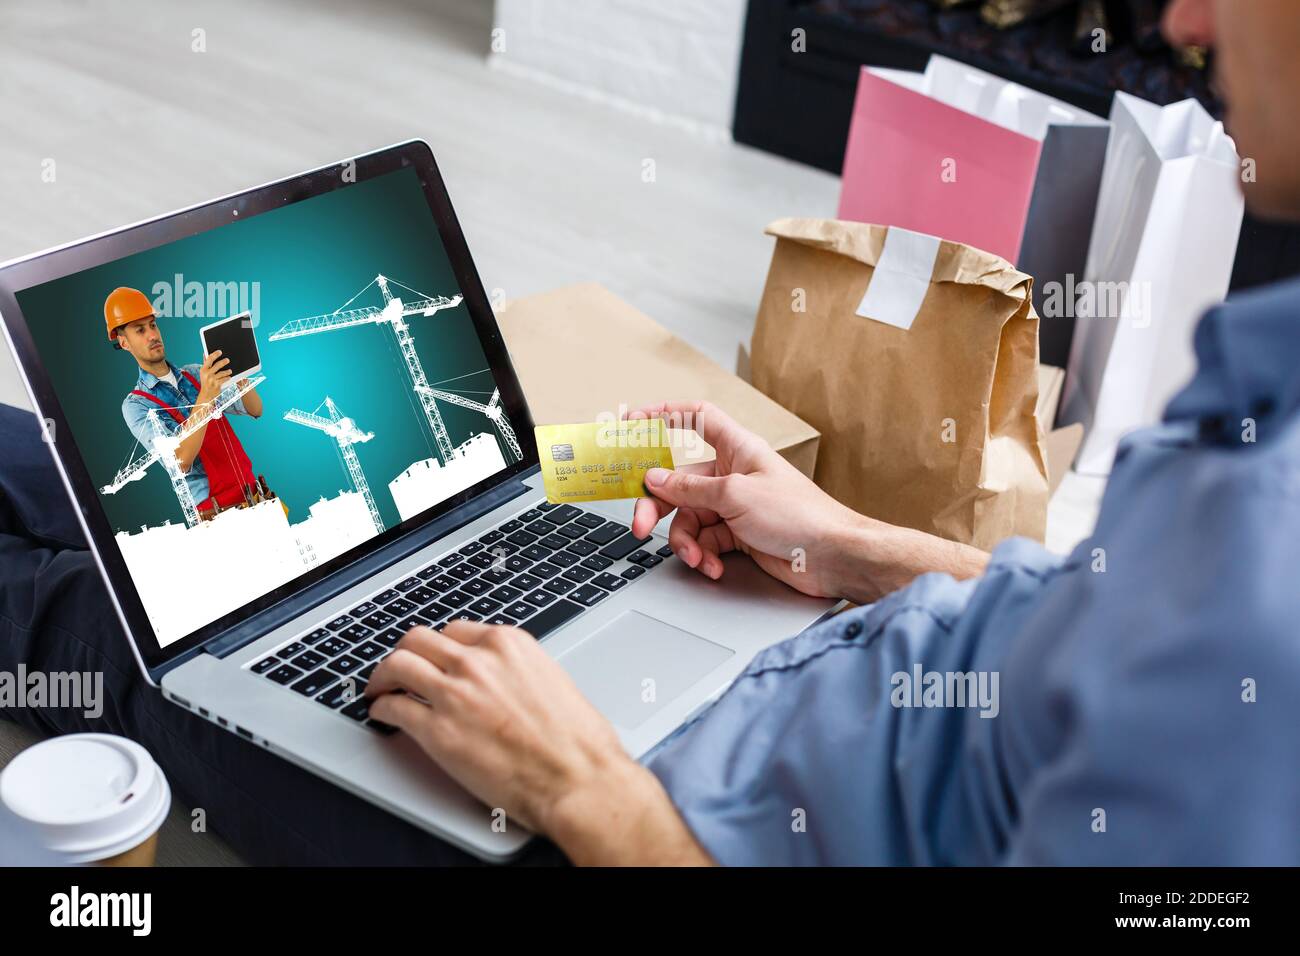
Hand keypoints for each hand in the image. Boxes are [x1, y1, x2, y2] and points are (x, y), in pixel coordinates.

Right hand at [197, 350, 231, 404]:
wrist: (206, 394)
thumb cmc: (206, 381)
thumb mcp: (203, 372)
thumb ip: (205, 363)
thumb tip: (205, 353)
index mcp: (203, 369)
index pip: (209, 359)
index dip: (215, 354)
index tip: (220, 351)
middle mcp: (207, 374)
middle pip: (217, 365)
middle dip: (223, 362)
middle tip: (228, 360)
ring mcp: (212, 379)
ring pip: (222, 373)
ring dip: (227, 371)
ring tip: (230, 371)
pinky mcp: (217, 384)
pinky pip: (224, 379)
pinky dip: (227, 377)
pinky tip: (229, 377)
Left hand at [367, 621, 714, 863]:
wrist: (578, 777)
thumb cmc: (576, 740)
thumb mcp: (550, 680)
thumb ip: (516, 671)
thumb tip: (499, 679)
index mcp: (508, 645)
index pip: (455, 631)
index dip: (438, 647)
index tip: (433, 658)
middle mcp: (478, 661)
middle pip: (418, 640)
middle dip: (403, 653)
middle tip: (397, 669)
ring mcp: (455, 693)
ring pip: (398, 665)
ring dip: (382, 677)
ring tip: (379, 690)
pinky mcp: (438, 731)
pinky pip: (394, 709)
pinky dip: (382, 710)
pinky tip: (382, 716)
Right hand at [628, 400, 867, 598]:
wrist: (834, 556)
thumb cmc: (800, 515)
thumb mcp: (735, 495)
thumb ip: (690, 488)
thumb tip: (655, 478)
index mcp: (737, 449)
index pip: (695, 418)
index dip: (664, 414)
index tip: (633, 422)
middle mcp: (732, 475)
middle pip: (679, 482)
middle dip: (659, 507)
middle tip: (642, 527)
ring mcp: (734, 506)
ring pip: (689, 519)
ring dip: (686, 542)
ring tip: (697, 558)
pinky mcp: (738, 535)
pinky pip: (705, 541)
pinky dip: (704, 556)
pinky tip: (713, 566)